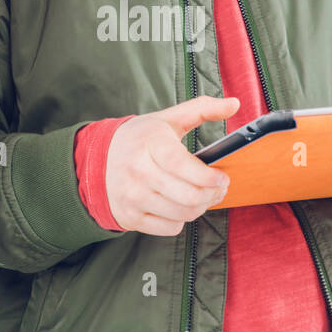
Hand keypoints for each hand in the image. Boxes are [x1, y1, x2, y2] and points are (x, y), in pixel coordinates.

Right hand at [106, 95, 239, 235]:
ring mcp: (132, 196)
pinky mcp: (130, 216)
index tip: (222, 178)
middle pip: (188, 195)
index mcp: (149, 142)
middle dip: (212, 194)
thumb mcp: (168, 118)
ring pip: (182, 213)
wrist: (97, 159)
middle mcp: (137, 171)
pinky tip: (181, 205)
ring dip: (201, 207)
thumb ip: (203, 109)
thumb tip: (235, 104)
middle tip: (219, 188)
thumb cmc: (141, 138)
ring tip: (204, 196)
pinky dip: (182, 219)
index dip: (208, 177)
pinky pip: (170, 227)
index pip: (182, 165)